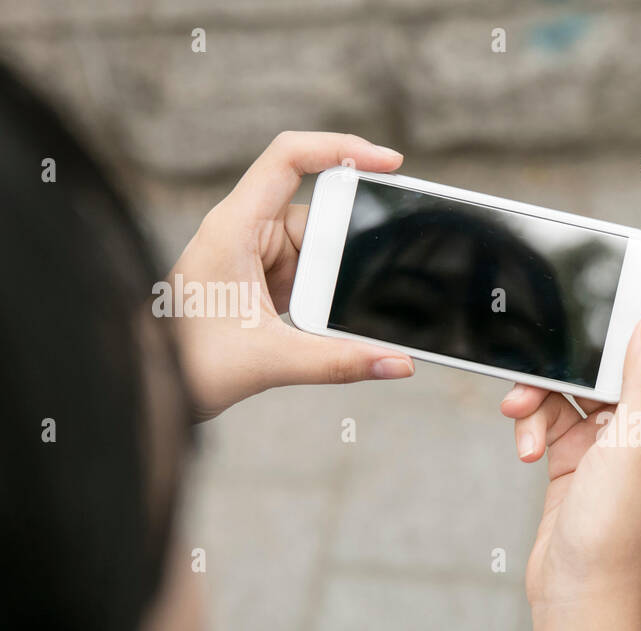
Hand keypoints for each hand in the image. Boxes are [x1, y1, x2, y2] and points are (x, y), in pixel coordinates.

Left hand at [167, 132, 414, 420]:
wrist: (156, 387)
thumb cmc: (188, 365)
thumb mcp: (271, 361)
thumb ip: (339, 362)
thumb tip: (399, 363)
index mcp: (234, 227)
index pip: (289, 159)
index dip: (340, 147)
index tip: (390, 162)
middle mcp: (245, 231)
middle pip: (319, 213)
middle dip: (350, 246)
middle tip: (364, 284)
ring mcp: (256, 254)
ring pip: (320, 248)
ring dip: (337, 280)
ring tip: (332, 317)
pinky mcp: (265, 279)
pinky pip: (311, 272)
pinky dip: (328, 294)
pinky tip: (329, 321)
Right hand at [500, 288, 640, 610]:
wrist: (579, 595)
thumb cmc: (618, 533)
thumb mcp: (635, 442)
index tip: (612, 276)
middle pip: (615, 355)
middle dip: (574, 355)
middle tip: (545, 352)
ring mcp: (617, 438)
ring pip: (576, 383)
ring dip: (544, 392)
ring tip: (523, 415)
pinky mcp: (581, 454)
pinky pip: (554, 413)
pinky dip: (536, 422)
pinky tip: (527, 447)